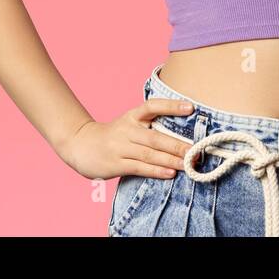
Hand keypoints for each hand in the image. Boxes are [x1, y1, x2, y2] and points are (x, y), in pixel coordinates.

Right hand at [59, 98, 195, 180]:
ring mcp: (120, 147)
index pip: (152, 106)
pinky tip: (170, 173)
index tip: (191, 108)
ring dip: (171, 160)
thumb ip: (150, 128)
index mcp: (132, 116)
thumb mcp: (129, 124)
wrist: (80, 145)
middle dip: (178, 145)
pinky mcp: (116, 164)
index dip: (171, 106)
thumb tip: (182, 137)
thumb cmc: (113, 136)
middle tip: (197, 151)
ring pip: (150, 154)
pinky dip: (156, 170)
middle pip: (156, 137)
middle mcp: (127, 130)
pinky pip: (140, 167)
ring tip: (189, 164)